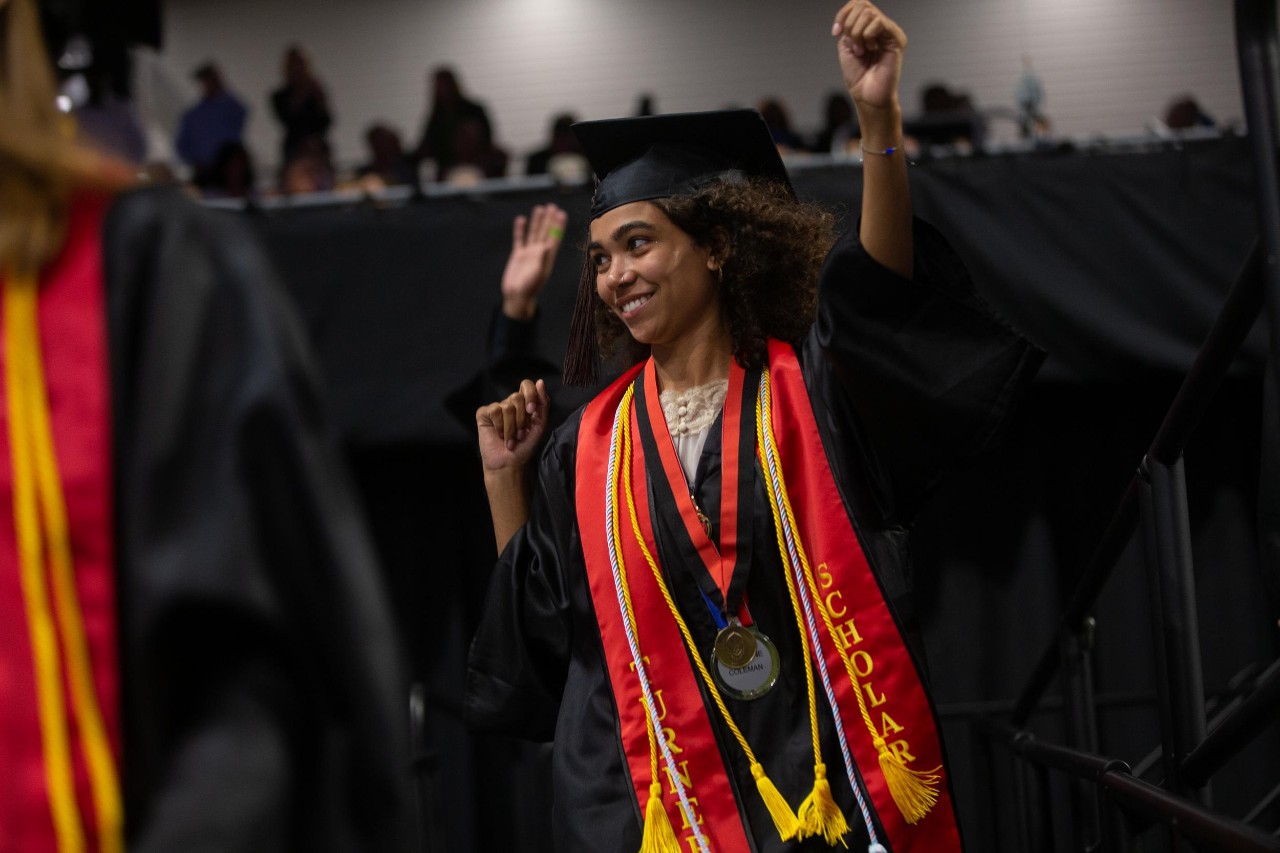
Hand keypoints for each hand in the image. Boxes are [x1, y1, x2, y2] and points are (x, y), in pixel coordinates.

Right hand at [476, 378, 549, 474]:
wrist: (509, 463)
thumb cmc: (525, 446)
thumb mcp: (539, 425)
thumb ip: (543, 404)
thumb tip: (540, 381)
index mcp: (524, 403)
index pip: (526, 385)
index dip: (530, 395)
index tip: (531, 411)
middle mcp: (510, 403)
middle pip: (517, 397)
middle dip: (521, 419)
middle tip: (521, 434)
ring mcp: (496, 407)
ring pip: (507, 406)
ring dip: (511, 427)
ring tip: (510, 439)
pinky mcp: (484, 413)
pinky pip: (494, 411)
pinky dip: (500, 426)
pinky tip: (499, 435)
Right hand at [501, 204, 567, 320]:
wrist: (517, 297)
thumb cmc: (529, 288)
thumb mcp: (537, 273)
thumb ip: (542, 259)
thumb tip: (548, 244)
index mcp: (547, 257)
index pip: (554, 238)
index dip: (558, 226)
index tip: (561, 213)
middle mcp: (539, 253)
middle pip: (546, 232)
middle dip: (549, 219)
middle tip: (552, 206)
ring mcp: (529, 254)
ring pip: (534, 233)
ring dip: (537, 221)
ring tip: (539, 208)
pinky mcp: (518, 256)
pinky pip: (520, 239)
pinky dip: (520, 229)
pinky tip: (521, 220)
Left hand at [832, 2, 906, 116]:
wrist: (867, 96)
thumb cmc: (858, 76)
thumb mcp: (847, 46)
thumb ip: (849, 27)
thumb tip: (852, 14)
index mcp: (869, 28)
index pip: (857, 4)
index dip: (843, 14)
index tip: (835, 32)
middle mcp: (881, 27)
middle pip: (862, 5)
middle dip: (850, 26)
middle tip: (854, 46)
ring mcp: (890, 32)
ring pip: (869, 12)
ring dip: (857, 33)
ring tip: (862, 51)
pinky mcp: (897, 38)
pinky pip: (879, 22)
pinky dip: (867, 35)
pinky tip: (870, 49)